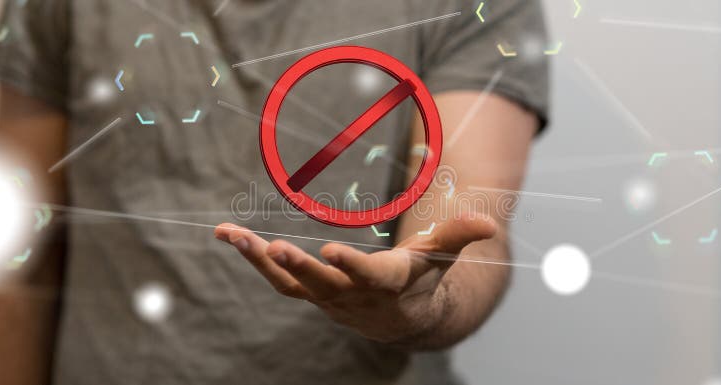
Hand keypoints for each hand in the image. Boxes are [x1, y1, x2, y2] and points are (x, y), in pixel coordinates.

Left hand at [214, 213, 496, 343]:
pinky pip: (280, 280)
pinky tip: (232, 238)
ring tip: (231, 235)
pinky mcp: (312, 293)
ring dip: (259, 261)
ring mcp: (328, 297)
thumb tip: (489, 222)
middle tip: (272, 247)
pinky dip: (255, 260)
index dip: (351, 266)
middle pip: (321, 283)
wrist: (406, 319)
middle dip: (297, 266)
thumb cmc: (425, 278)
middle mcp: (353, 295)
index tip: (330, 252)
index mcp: (388, 284)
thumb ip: (460, 236)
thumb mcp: (442, 255)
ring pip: (290, 282)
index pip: (369, 277)